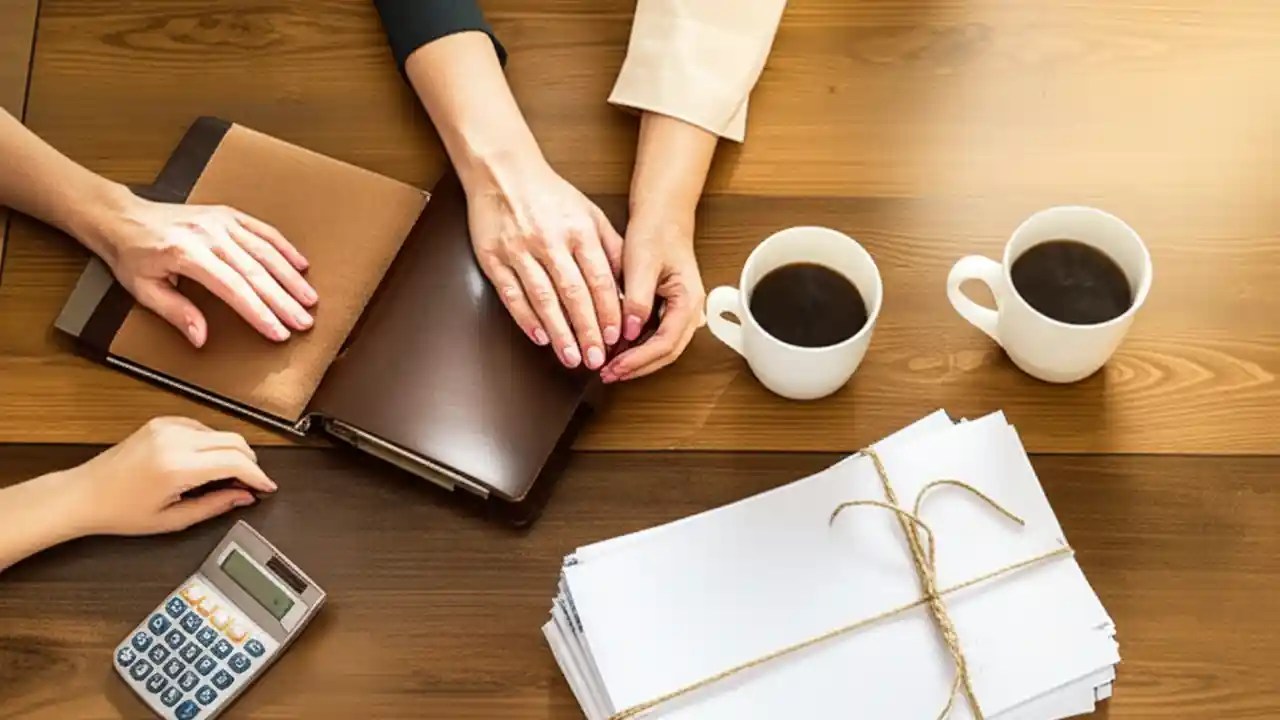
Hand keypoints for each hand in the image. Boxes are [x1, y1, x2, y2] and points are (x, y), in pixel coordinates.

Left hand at [60, 417, 276, 536]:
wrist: (84, 495)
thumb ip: (215, 506)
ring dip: (232, 452)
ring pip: (221, 432)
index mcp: (177, 466)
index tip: (267, 487)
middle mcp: (174, 440)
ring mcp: (167, 427)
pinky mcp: (161, 422)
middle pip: (234, 441)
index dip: (258, 476)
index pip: (235, 461)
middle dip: (250, 463)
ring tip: (228, 476)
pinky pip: (202, 427)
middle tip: (251, 484)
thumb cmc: (119, 510)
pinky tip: (207, 462)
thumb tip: (244, 496)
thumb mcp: (172, 519)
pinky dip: (213, 443)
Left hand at [91, 192, 316, 346]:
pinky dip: (285, 248)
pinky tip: (301, 265)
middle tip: (304, 321)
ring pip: (265, 252)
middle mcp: (208, 234)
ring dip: (291, 277)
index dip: (258, 312)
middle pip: (256, 272)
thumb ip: (176, 313)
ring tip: (310, 299)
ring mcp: (221, 222)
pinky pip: (263, 231)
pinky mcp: (228, 215)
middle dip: (283, 300)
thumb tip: (201, 337)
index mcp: (186, 254)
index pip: (232, 288)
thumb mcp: (144, 290)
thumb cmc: (132, 254)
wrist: (123, 217)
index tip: (277, 331)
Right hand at [466, 161, 623, 369]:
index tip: (616, 336)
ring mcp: (520, 251)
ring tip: (571, 357)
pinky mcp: (494, 258)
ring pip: (543, 299)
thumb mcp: (589, 212)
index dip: (609, 311)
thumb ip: (610, 247)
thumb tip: (628, 284)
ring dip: (559, 332)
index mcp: (578, 230)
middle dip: (587, 330)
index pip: (599, 279)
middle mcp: (550, 241)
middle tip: (596, 358)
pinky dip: (526, 318)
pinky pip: (512, 294)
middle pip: (573, 294)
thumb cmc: (549, 194)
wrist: (502, 172)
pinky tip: (539, 337)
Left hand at [601, 216, 705, 381]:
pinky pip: (655, 336)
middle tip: (609, 373)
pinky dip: (636, 347)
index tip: (616, 366)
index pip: (666, 342)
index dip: (640, 359)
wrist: (662, 215)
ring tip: (609, 366)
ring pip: (661, 348)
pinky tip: (616, 349)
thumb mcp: (642, 263)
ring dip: (637, 360)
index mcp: (688, 300)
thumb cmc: (656, 232)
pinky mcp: (667, 309)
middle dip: (638, 367)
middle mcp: (689, 310)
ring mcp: (679, 311)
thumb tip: (628, 331)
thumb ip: (637, 299)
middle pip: (667, 352)